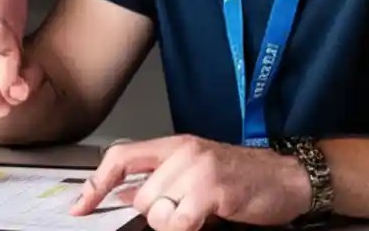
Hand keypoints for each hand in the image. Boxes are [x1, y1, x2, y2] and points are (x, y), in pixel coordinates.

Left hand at [69, 135, 311, 229]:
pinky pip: (179, 221)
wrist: (287, 177)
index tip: (81, 206)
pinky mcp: (212, 188)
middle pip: (140, 195)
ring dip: (174, 222)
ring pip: (156, 210)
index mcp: (173, 145)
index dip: (96, 183)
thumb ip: (159, 180)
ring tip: (199, 213)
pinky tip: (205, 219)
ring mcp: (197, 169)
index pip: (120, 157)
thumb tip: (120, 196)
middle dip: (155, 214)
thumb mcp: (195, 172)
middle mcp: (182, 152)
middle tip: (183, 213)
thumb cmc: (243, 178)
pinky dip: (185, 228)